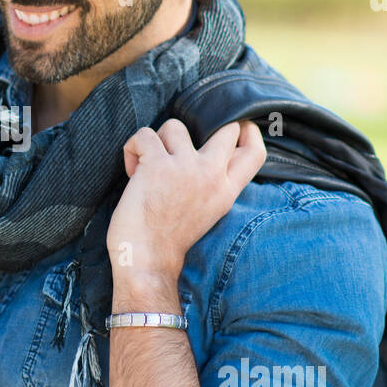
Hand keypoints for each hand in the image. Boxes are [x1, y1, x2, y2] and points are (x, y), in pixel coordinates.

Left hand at [106, 119, 265, 283]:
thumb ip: (213, 185)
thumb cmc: (168, 240)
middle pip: (226, 128)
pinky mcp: (157, 165)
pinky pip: (143, 135)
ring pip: (175, 126)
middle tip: (176, 142)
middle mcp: (212, 175)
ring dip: (157, 141)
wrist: (147, 261)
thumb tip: (204, 156)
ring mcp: (185, 167)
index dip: (248, 132)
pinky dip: (132, 149)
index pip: (255, 152)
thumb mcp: (207, 212)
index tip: (234, 128)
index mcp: (226, 191)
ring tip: (147, 165)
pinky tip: (131, 171)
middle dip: (203, 125)